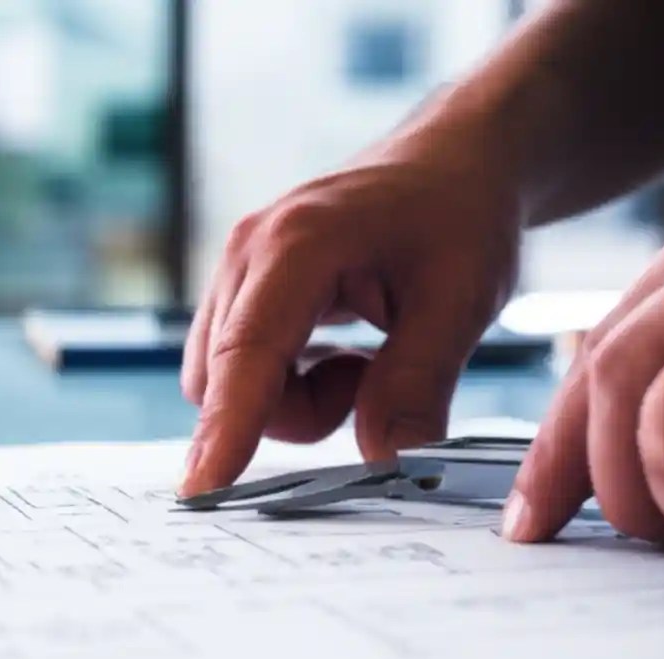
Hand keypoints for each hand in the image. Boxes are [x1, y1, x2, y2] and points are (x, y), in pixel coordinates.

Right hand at [179, 122, 521, 495]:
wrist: (453, 164)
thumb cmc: (458, 217)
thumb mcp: (460, 302)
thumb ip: (417, 386)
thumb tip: (385, 464)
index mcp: (296, 245)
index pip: (246, 355)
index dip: (226, 428)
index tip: (202, 491)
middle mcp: (248, 254)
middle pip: (229, 379)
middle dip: (299, 409)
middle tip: (375, 379)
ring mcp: (240, 271)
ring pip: (233, 380)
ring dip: (301, 398)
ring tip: (368, 359)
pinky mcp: (248, 290)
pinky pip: (245, 368)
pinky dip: (296, 382)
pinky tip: (349, 350)